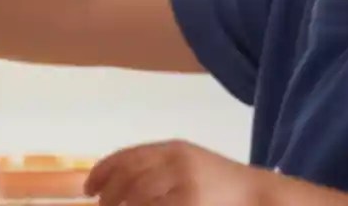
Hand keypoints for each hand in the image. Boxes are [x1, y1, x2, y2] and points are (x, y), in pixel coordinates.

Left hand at [86, 140, 265, 205]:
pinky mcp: (190, 204)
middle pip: (129, 177)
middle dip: (109, 194)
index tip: (89, 188)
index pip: (127, 156)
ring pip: (139, 196)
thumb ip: (155, 167)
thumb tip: (111, 183)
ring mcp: (185, 185)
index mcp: (172, 148)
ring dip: (122, 205)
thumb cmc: (218, 183)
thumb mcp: (187, 163)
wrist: (258, 195)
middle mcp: (177, 162)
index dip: (102, 172)